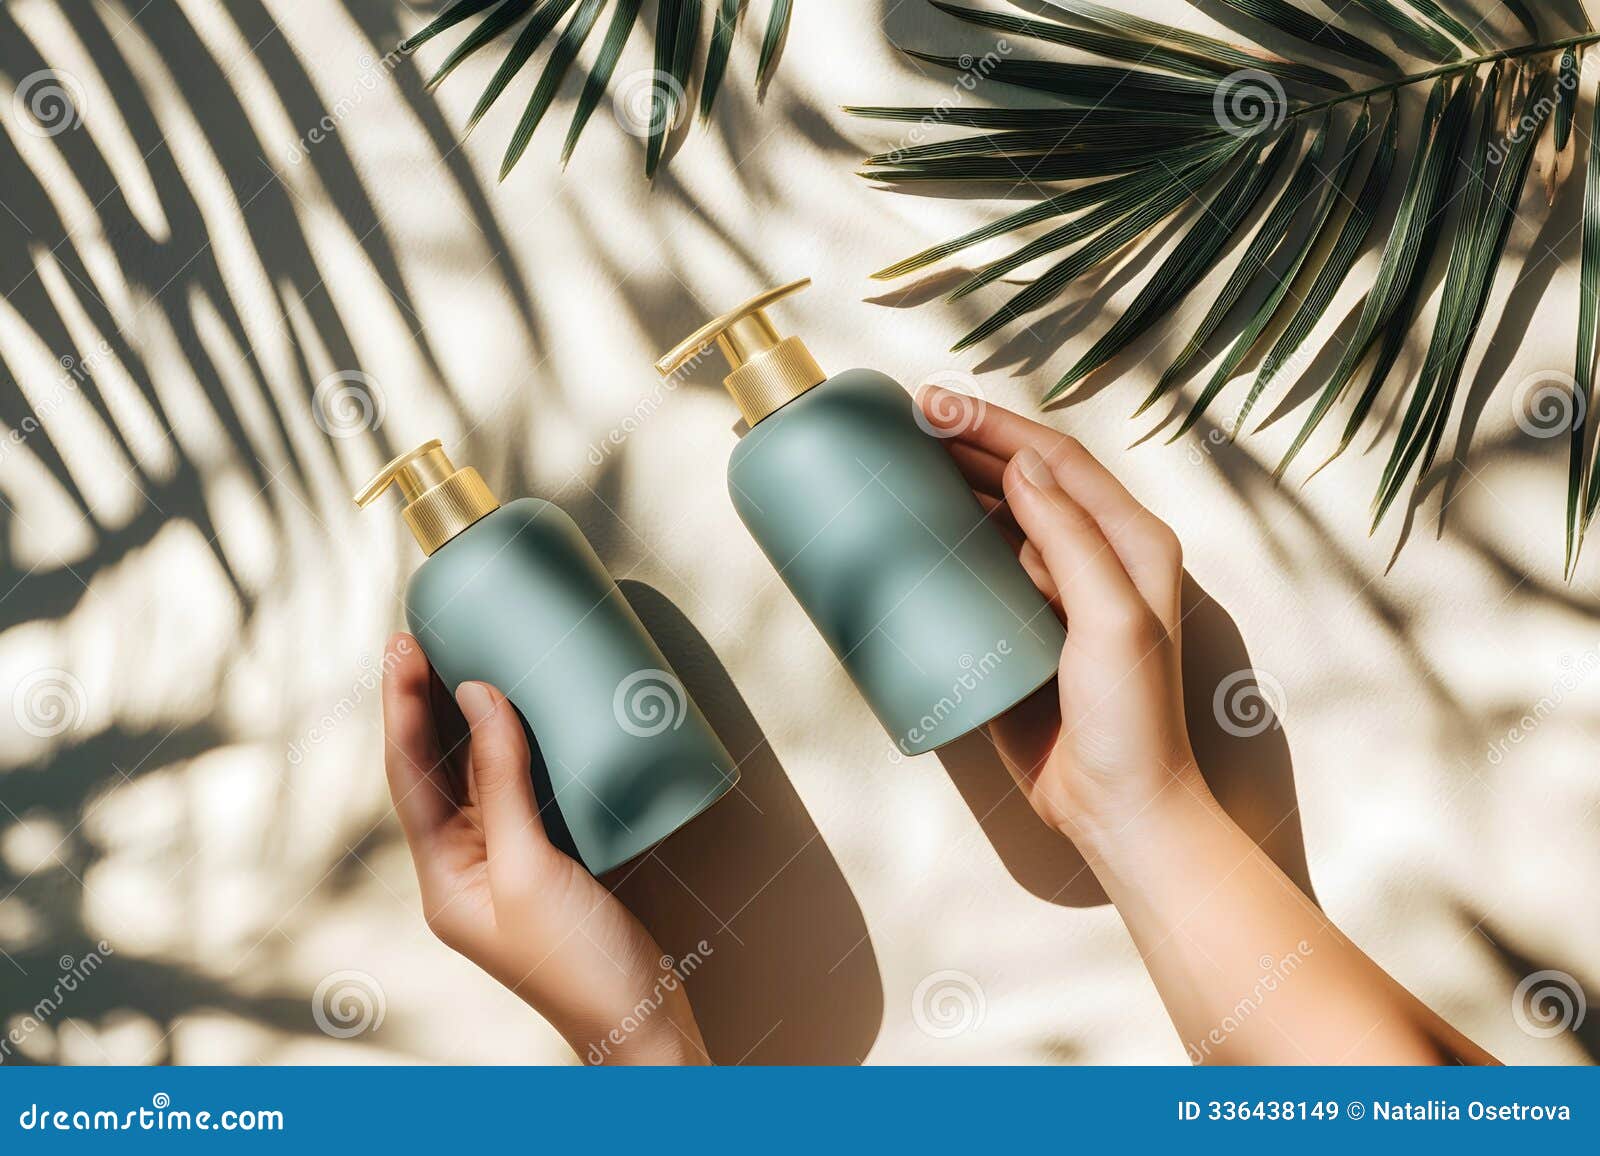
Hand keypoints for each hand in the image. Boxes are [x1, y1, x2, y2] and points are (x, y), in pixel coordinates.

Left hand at [381, 634, 707, 1064]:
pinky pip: (517, 786)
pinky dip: (513, 743)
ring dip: (463, 715)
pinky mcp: (545, 855)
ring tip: (456, 655)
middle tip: (418, 634)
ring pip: (472, 773)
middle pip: (432, 768)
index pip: (409, 775)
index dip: (402, 708)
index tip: (402, 648)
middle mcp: (463, 865)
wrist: (641, 1018)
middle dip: (422, 702)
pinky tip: (518, 710)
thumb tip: (481, 698)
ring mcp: (504, 860)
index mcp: (442, 878)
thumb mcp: (531, 869)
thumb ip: (502, 785)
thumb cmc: (580, 962)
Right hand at [918, 385, 1206, 850]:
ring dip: (952, 485)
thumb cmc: (1132, 721)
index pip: (1056, 460)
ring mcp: (1055, 594)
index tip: (933, 405)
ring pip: (998, 519)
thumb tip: (1023, 463)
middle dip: (965, 444)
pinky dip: (944, 544)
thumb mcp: (1112, 622)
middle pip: (1024, 478)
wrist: (1120, 810)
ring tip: (898, 463)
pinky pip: (979, 571)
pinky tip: (909, 536)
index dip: (994, 425)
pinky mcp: (1021, 631)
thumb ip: (1074, 540)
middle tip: (902, 423)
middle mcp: (1095, 557)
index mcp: (1131, 543)